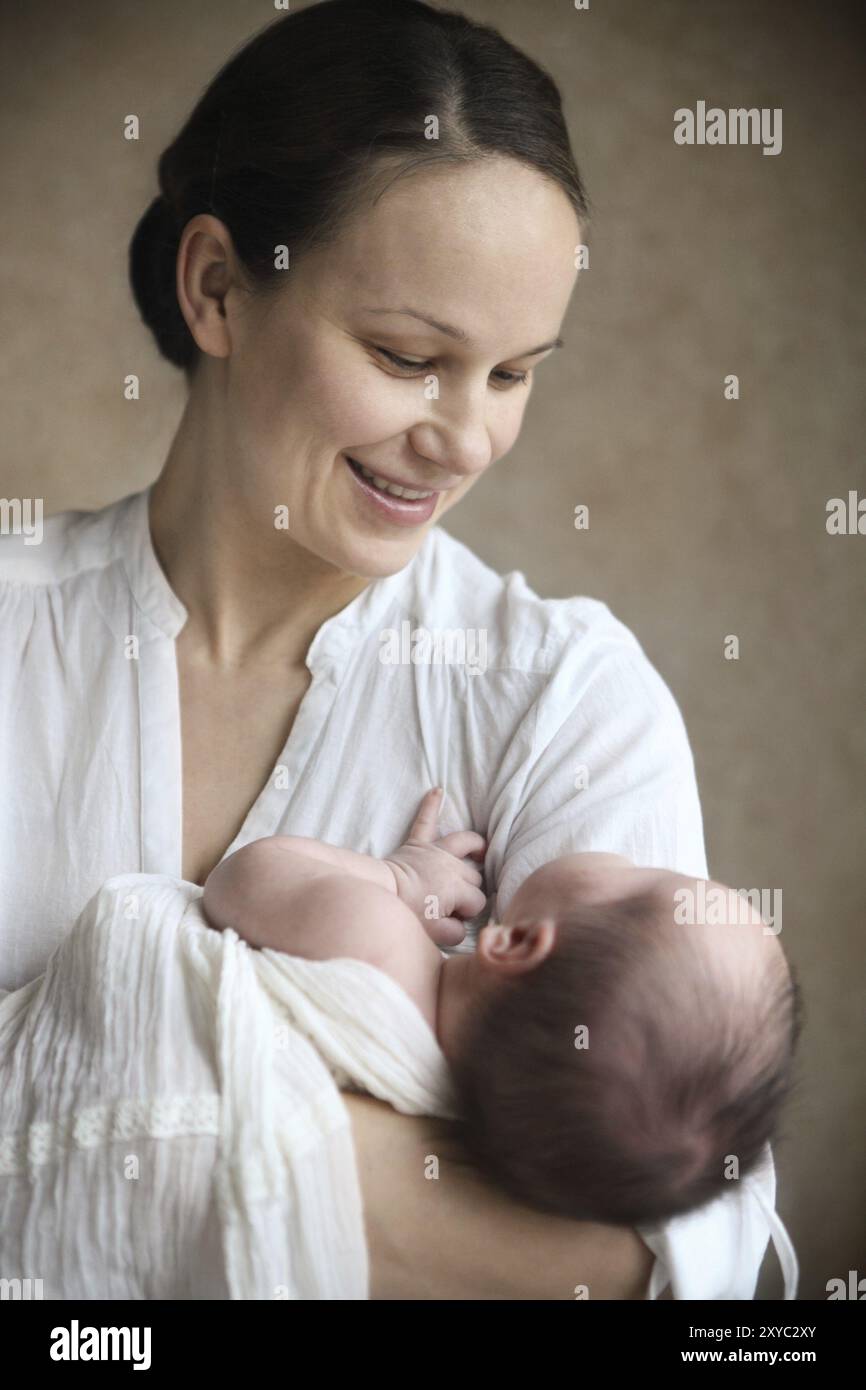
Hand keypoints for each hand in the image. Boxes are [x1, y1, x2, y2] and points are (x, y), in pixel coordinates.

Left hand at [384, 788, 486, 947]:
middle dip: (470, 890)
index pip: (478, 901)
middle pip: (474, 876)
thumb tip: (462, 926)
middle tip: (455, 903)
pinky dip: (431, 805)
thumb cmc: (408, 913)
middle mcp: (452, 866)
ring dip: (474, 846)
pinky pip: (425, 820)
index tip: (456, 918)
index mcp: (458, 888)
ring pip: (465, 843)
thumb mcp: (436, 933)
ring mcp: (436, 852)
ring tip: (479, 851)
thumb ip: (455, 932)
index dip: (470, 912)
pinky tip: (437, 790)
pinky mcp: (417, 844)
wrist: (381, 893)